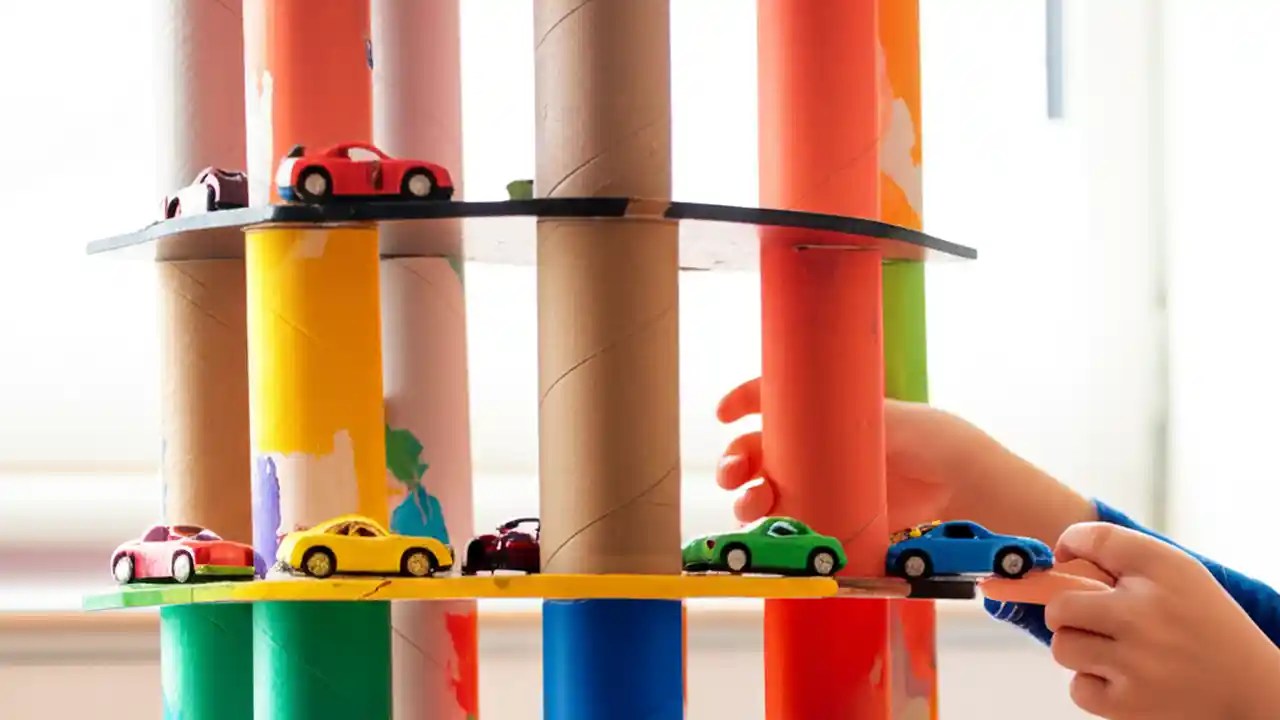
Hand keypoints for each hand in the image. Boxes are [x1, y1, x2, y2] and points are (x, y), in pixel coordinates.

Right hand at [714, 377, 1094, 541]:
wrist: (952, 481)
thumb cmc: (920, 434)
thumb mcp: (883, 414)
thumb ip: (850, 412)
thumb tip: (812, 404)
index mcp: (815, 415)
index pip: (767, 401)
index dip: (740, 402)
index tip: (724, 413)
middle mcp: (807, 451)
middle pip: (753, 453)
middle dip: (733, 463)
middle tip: (733, 475)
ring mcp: (814, 486)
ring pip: (762, 492)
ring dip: (747, 499)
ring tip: (754, 507)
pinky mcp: (827, 519)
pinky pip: (790, 526)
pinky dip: (774, 531)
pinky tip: (776, 532)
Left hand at [1045, 522, 1279, 718]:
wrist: (1250, 688)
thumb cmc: (1203, 625)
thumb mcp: (1177, 575)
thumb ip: (1120, 557)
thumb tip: (1059, 556)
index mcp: (1163, 570)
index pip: (1096, 538)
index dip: (1070, 543)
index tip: (1067, 557)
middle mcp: (1145, 612)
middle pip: (1060, 605)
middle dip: (1067, 612)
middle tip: (1090, 620)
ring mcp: (1136, 660)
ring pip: (1063, 647)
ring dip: (1080, 650)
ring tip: (1111, 651)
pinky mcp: (1130, 703)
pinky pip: (1078, 688)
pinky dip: (1093, 686)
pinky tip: (1121, 678)